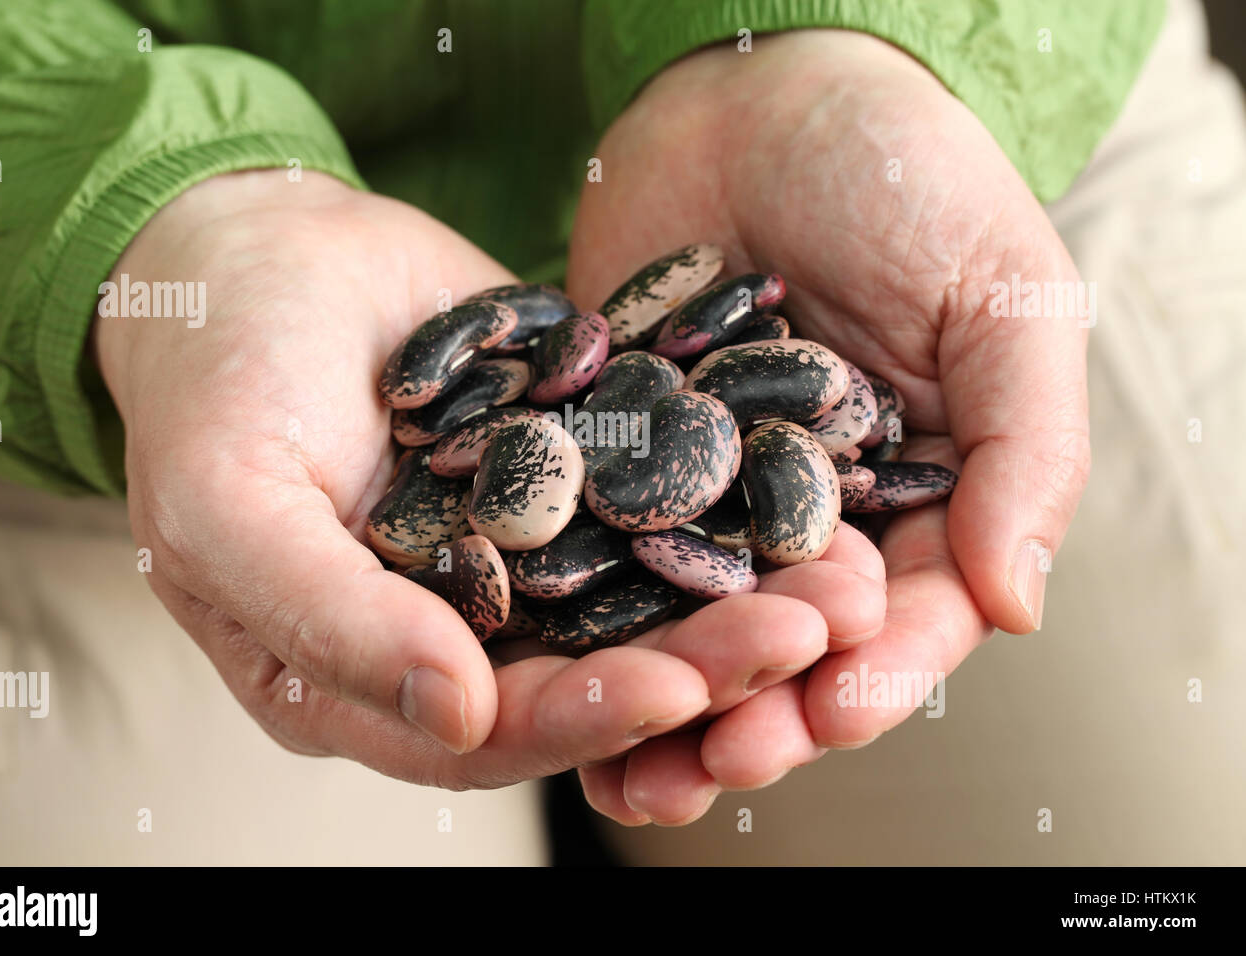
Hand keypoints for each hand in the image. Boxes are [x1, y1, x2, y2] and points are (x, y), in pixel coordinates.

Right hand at [94, 169, 855, 790]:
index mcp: (375, 672)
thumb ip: (328, 619)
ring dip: (744, 588)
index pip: (496, 727)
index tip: (678, 688)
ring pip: (649, 588)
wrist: (255, 249)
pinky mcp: (576, 463)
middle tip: (802, 632)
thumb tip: (459, 717)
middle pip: (599, 669)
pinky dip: (735, 492)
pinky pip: (661, 487)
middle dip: (704, 661)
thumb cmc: (211, 380)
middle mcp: (469, 624)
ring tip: (838, 573)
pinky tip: (811, 481)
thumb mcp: (227, 506)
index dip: (589, 715)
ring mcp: (531, 542)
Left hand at [567, 31, 1089, 822]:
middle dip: (755, 713)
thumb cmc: (907, 176)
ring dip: (658, 703)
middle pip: (786, 647)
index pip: (906, 615)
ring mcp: (705, 490)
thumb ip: (1026, 451)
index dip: (873, 676)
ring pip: (686, 625)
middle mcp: (810, 512)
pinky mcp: (615, 455)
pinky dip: (579, 615)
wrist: (759, 85)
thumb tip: (1018, 608)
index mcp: (918, 494)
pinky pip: (596, 547)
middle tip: (710, 766)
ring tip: (625, 773)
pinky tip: (545, 673)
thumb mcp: (1001, 298)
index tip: (829, 714)